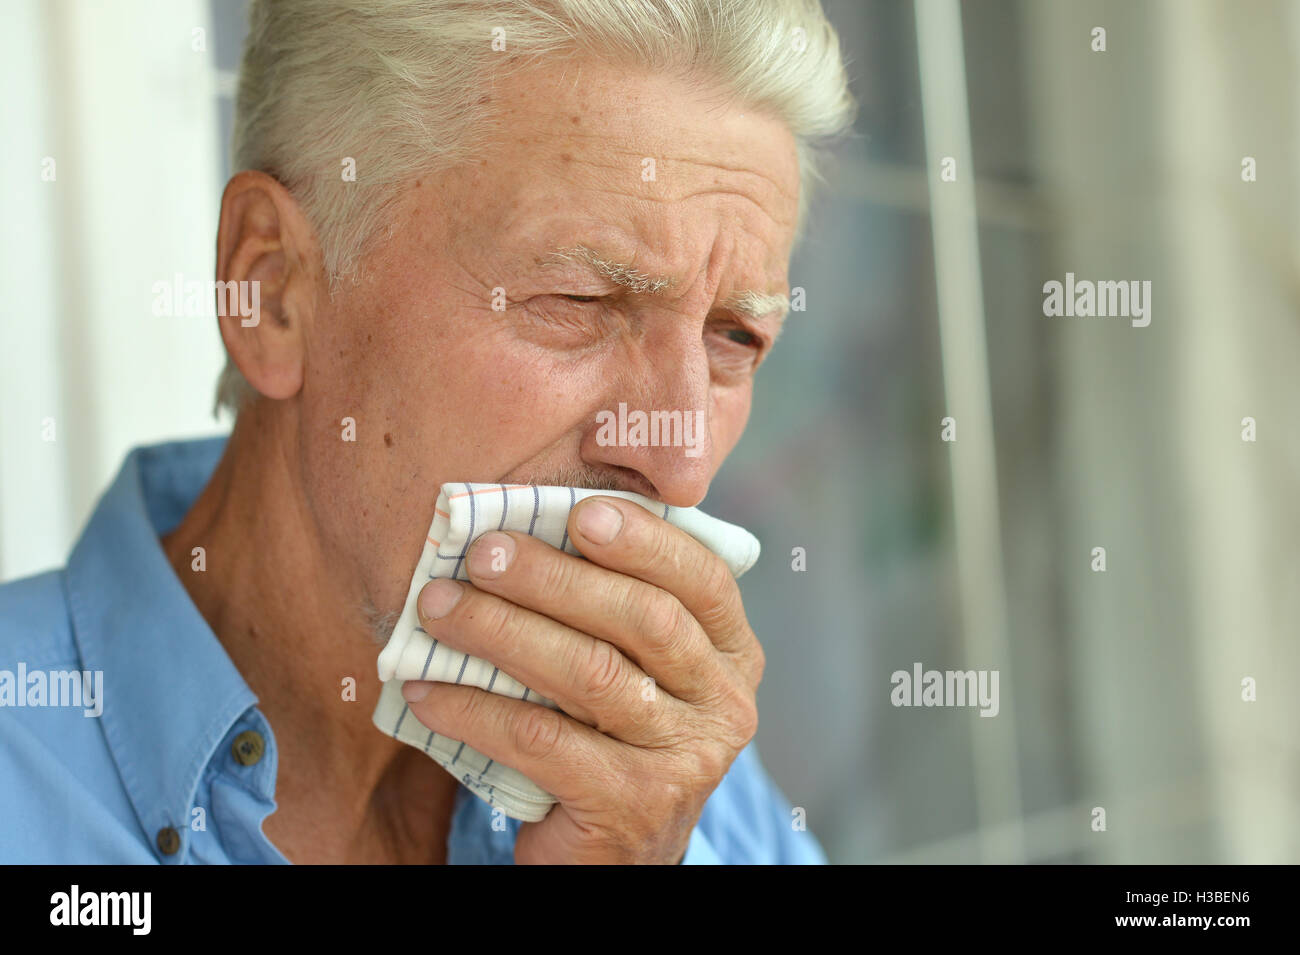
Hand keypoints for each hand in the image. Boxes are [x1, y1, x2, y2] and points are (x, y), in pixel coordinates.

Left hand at [398, 495, 764, 863]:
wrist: (615, 855)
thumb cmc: (611, 734)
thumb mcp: (636, 668)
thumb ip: (614, 606)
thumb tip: (526, 525)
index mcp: (732, 655)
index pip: (703, 580)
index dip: (645, 541)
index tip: (578, 512)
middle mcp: (723, 705)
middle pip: (644, 620)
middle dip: (555, 577)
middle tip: (483, 553)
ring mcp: (684, 761)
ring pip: (590, 674)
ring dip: (503, 631)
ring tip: (439, 608)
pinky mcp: (630, 807)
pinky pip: (542, 741)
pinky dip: (476, 709)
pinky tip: (426, 689)